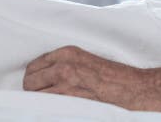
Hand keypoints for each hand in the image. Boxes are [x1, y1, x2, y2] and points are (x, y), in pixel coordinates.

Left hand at [23, 46, 160, 110]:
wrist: (131, 88)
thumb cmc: (113, 76)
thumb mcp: (86, 59)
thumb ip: (65, 63)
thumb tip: (46, 74)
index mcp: (67, 53)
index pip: (34, 65)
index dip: (35, 76)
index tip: (40, 82)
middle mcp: (62, 67)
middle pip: (29, 81)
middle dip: (33, 89)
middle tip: (44, 94)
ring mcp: (64, 85)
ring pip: (34, 95)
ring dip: (39, 100)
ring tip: (52, 102)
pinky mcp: (68, 101)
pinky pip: (45, 106)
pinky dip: (46, 108)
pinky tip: (57, 107)